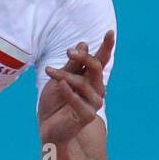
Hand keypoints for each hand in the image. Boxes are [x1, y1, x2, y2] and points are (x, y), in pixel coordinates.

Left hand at [39, 32, 114, 146]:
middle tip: (69, 51)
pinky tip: (61, 85)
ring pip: (83, 83)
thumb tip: (84, 44)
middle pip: (95, 68)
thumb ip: (71, 64)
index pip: (100, 61)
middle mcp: (95, 90)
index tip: (110, 32)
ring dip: (65, 76)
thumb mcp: (59, 78)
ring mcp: (92, 104)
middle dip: (83, 57)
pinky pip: (79, 101)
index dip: (106, 47)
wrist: (48, 127)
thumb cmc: (54, 103)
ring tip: (49, 72)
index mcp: (90, 79)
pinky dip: (69, 92)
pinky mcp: (86, 116)